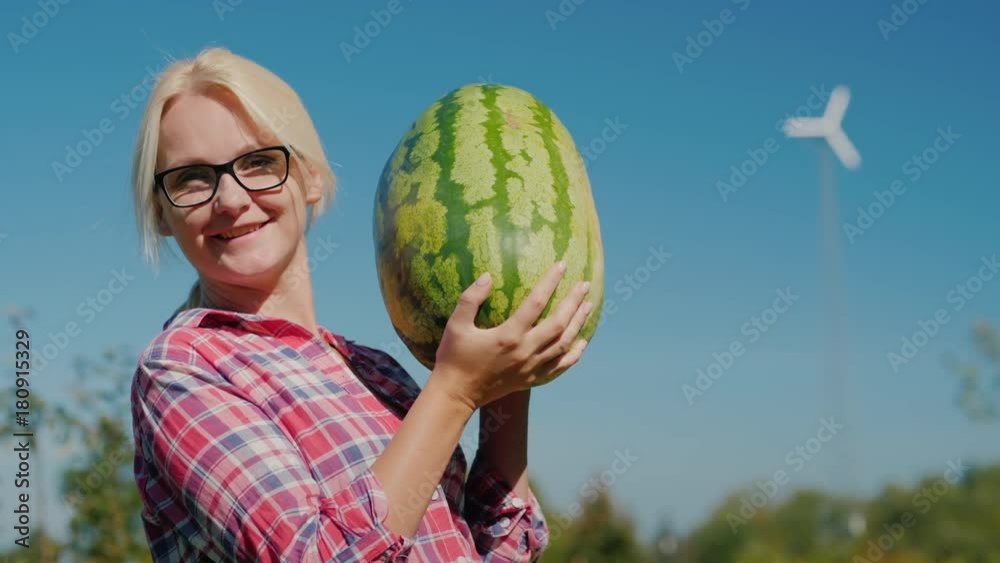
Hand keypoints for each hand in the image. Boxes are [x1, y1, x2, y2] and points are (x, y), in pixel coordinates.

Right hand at [431, 260, 593, 410]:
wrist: (455, 394)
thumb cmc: (453, 357)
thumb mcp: (456, 325)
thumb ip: (471, 298)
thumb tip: (488, 276)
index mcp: (508, 335)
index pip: (536, 303)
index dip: (550, 282)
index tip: (562, 265)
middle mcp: (524, 351)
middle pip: (558, 323)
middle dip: (574, 302)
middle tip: (585, 284)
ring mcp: (530, 367)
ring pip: (563, 344)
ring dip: (578, 323)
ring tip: (588, 306)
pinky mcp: (531, 379)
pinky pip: (560, 367)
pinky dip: (574, 354)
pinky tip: (582, 342)